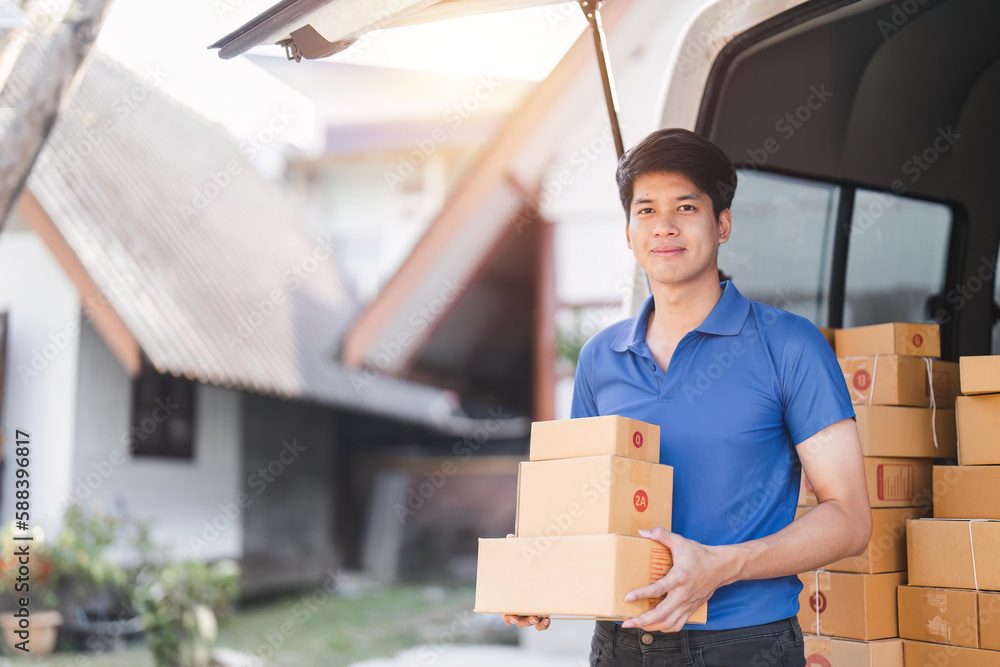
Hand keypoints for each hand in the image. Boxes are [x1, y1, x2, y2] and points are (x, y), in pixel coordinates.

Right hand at [501, 534, 550, 630]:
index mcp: (510, 597)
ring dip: (532, 623)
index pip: (504, 612)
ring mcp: (530, 610)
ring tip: (538, 617)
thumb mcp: (521, 556)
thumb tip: (511, 536)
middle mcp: (519, 606)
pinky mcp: (542, 612)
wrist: (542, 567)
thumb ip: (515, 548)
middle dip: (523, 621)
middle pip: (517, 620)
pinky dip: (542, 625)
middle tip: (531, 616)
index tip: (512, 616)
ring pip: (529, 623)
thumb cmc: (526, 562)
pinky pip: (540, 625)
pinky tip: (547, 619)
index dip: (507, 616)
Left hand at [622, 527, 738, 631]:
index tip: (628, 598)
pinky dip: (665, 628)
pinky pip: (678, 624)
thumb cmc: (699, 554)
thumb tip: (642, 532)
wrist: (722, 567)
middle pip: (661, 613)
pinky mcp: (692, 608)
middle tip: (627, 622)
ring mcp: (688, 603)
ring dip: (651, 626)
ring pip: (668, 622)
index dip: (642, 594)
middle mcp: (683, 594)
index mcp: (679, 577)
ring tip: (637, 625)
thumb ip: (661, 534)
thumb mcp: (680, 541)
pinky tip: (655, 626)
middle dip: (642, 620)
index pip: (658, 589)